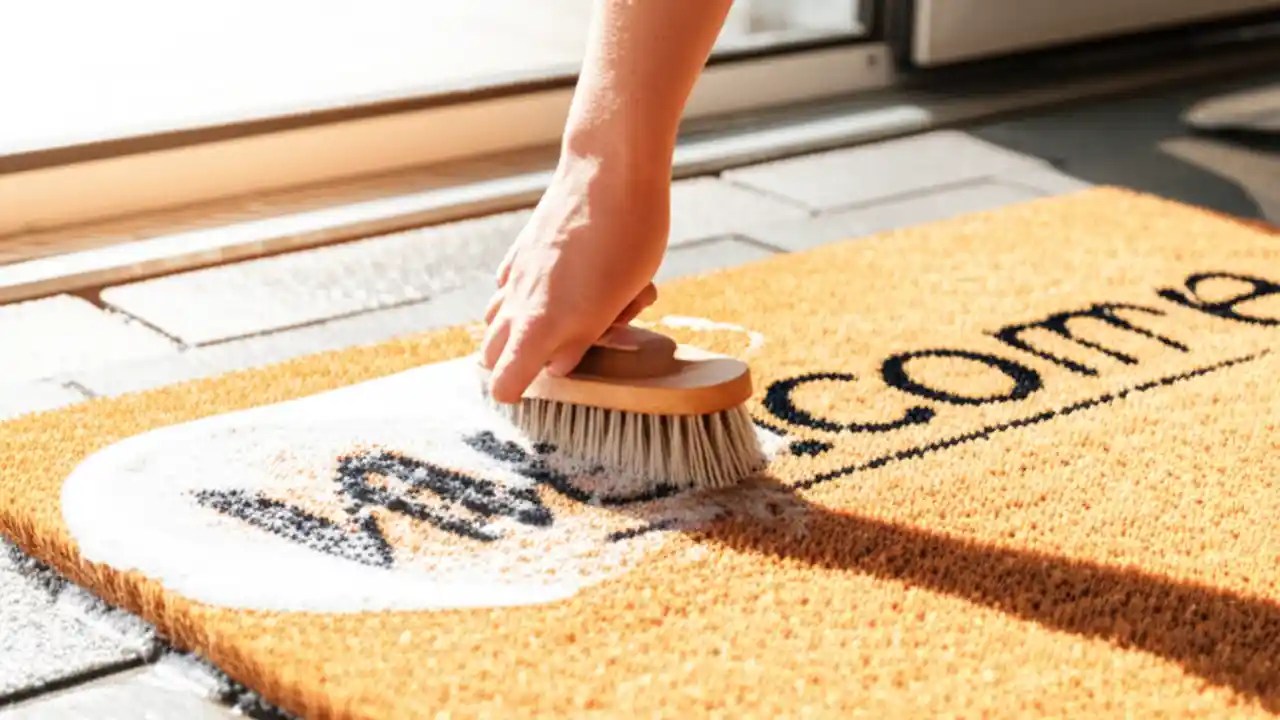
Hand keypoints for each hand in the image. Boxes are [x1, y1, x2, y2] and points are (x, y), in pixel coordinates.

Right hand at [481, 151, 668, 403]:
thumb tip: (558, 365)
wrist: (611, 169)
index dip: (517, 393)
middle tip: (554, 359)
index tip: (536, 393)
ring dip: (516, 329)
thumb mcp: (618, 302)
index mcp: (540, 325)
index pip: (504, 382)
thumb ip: (583, 339)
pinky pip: (508, 282)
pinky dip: (521, 294)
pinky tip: (555, 285)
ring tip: (560, 322)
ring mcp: (517, 270)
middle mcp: (518, 300)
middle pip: (490, 352)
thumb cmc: (627, 239)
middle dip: (511, 364)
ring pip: (495, 315)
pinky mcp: (524, 246)